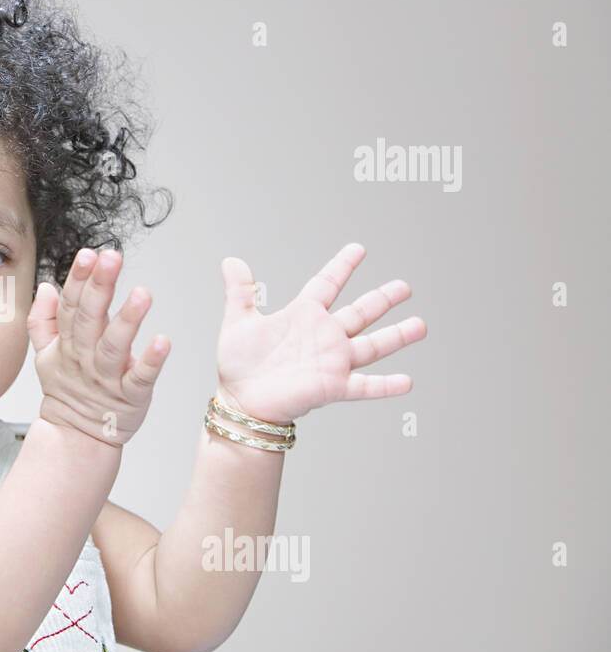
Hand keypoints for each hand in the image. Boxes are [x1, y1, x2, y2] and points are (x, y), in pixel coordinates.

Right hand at [26, 247, 170, 445]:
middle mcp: (85, 357)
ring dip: (128, 320)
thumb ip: (43, 319)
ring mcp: (107, 377)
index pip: (71, 305)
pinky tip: (164, 342)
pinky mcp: (130, 396)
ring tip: (142, 294)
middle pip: (90, 319)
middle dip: (100, 286)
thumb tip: (46, 286)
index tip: (88, 254)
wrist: (76, 436)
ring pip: (114, 346)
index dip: (78, 279)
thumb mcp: (45, 354)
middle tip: (111, 258)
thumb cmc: (68, 391)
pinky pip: (140, 378)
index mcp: (67, 343)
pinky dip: (151, 361)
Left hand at [214, 242, 426, 425]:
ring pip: (372, 345)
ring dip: (396, 336)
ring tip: (420, 325)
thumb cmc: (239, 365)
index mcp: (302, 316)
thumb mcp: (238, 322)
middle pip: (360, 312)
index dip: (342, 267)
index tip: (358, 249)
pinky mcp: (333, 387)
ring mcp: (332, 362)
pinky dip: (386, 385)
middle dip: (382, 299)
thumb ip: (240, 291)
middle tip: (405, 286)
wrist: (241, 401)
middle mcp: (323, 337)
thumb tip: (231, 260)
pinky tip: (408, 381)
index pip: (327, 284)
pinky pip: (365, 386)